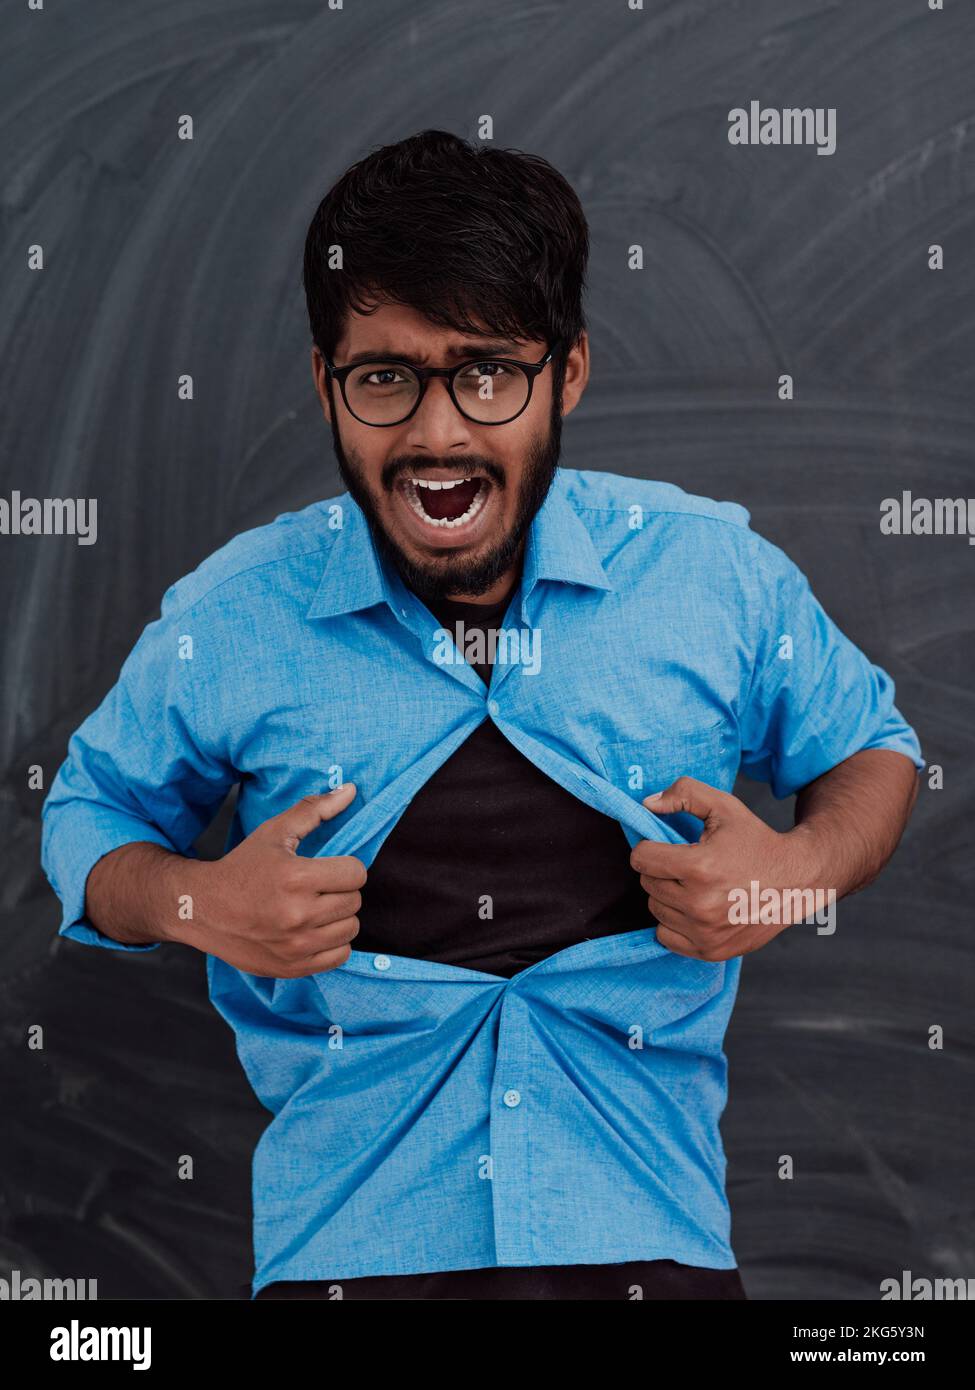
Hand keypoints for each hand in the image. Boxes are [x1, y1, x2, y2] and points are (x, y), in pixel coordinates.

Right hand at [176, 784, 365, 977]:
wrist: (202, 909)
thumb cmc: (241, 867)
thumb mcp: (274, 832)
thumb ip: (314, 810)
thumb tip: (351, 790)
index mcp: (296, 877)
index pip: (356, 873)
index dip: (345, 867)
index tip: (328, 868)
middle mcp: (298, 915)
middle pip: (354, 901)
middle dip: (341, 890)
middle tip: (319, 888)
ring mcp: (296, 946)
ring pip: (350, 929)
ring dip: (339, 917)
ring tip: (316, 908)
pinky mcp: (293, 967)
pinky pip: (339, 956)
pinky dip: (332, 943)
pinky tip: (313, 931)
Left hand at [630, 775, 824, 960]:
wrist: (798, 879)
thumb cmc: (757, 841)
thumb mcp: (724, 806)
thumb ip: (684, 794)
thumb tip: (647, 805)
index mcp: (699, 867)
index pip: (641, 859)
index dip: (651, 847)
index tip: (667, 846)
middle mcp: (700, 905)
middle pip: (647, 884)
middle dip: (662, 871)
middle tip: (688, 865)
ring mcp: (705, 932)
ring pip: (655, 910)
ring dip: (668, 896)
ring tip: (696, 886)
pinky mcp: (710, 951)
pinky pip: (665, 937)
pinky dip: (674, 923)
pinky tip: (695, 909)